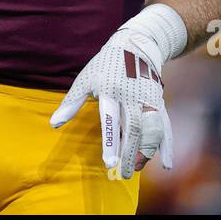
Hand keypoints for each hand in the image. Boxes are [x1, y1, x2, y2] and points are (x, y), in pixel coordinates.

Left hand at [50, 5, 185, 179]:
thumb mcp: (85, 79)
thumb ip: (71, 103)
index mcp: (110, 90)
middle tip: (123, 173)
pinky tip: (165, 164)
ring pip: (151, 129)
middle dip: (130, 152)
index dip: (110, 140)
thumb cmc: (105, 65)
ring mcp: (148, 99)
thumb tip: (53, 124)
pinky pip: (165, 126)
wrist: (136, 46)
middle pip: (134, 128)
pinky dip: (167, 146)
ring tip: (136, 169)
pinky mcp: (159, 103)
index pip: (111, 118)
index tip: (109, 162)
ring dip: (146, 151)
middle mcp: (132, 96)